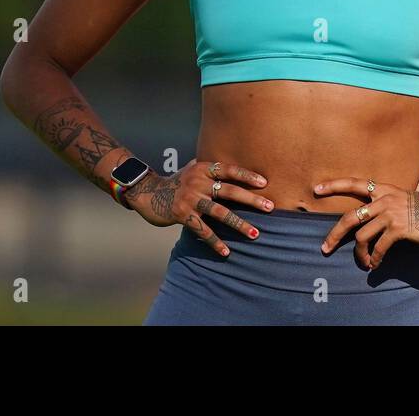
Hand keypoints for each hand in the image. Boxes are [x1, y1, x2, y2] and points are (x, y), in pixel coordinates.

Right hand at [127, 158, 273, 257]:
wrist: (148, 193)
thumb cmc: (177, 182)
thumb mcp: (193, 169)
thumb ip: (211, 169)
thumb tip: (234, 165)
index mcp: (202, 168)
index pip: (229, 170)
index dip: (246, 175)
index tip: (265, 183)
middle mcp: (197, 181)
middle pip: (229, 191)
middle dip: (251, 200)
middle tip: (270, 208)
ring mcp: (189, 198)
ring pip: (220, 212)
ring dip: (239, 224)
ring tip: (255, 234)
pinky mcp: (182, 214)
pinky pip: (202, 230)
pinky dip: (215, 242)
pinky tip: (226, 252)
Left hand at [314, 177, 418, 269]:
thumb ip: (413, 184)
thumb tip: (418, 176)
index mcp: (385, 189)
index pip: (355, 184)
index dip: (334, 185)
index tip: (316, 190)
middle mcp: (385, 199)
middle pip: (350, 217)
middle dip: (335, 234)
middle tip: (325, 248)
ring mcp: (391, 214)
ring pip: (362, 236)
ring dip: (360, 254)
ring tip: (364, 262)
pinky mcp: (398, 229)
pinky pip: (378, 247)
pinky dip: (374, 258)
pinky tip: (375, 265)